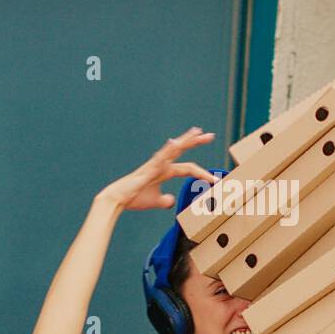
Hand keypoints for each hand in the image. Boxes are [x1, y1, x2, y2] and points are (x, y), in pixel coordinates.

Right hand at [97, 126, 218, 210]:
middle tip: (210, 135)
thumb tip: (171, 201)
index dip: (202, 173)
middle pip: (182, 150)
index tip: (215, 179)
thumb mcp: (155, 201)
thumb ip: (165, 200)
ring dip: (186, 140)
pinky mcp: (148, 169)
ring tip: (198, 132)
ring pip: (173, 149)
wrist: (119, 199)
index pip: (188, 168)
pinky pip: (160, 158)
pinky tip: (175, 142)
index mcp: (164, 171)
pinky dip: (168, 150)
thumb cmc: (134, 198)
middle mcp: (161, 164)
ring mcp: (155, 164)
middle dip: (196, 142)